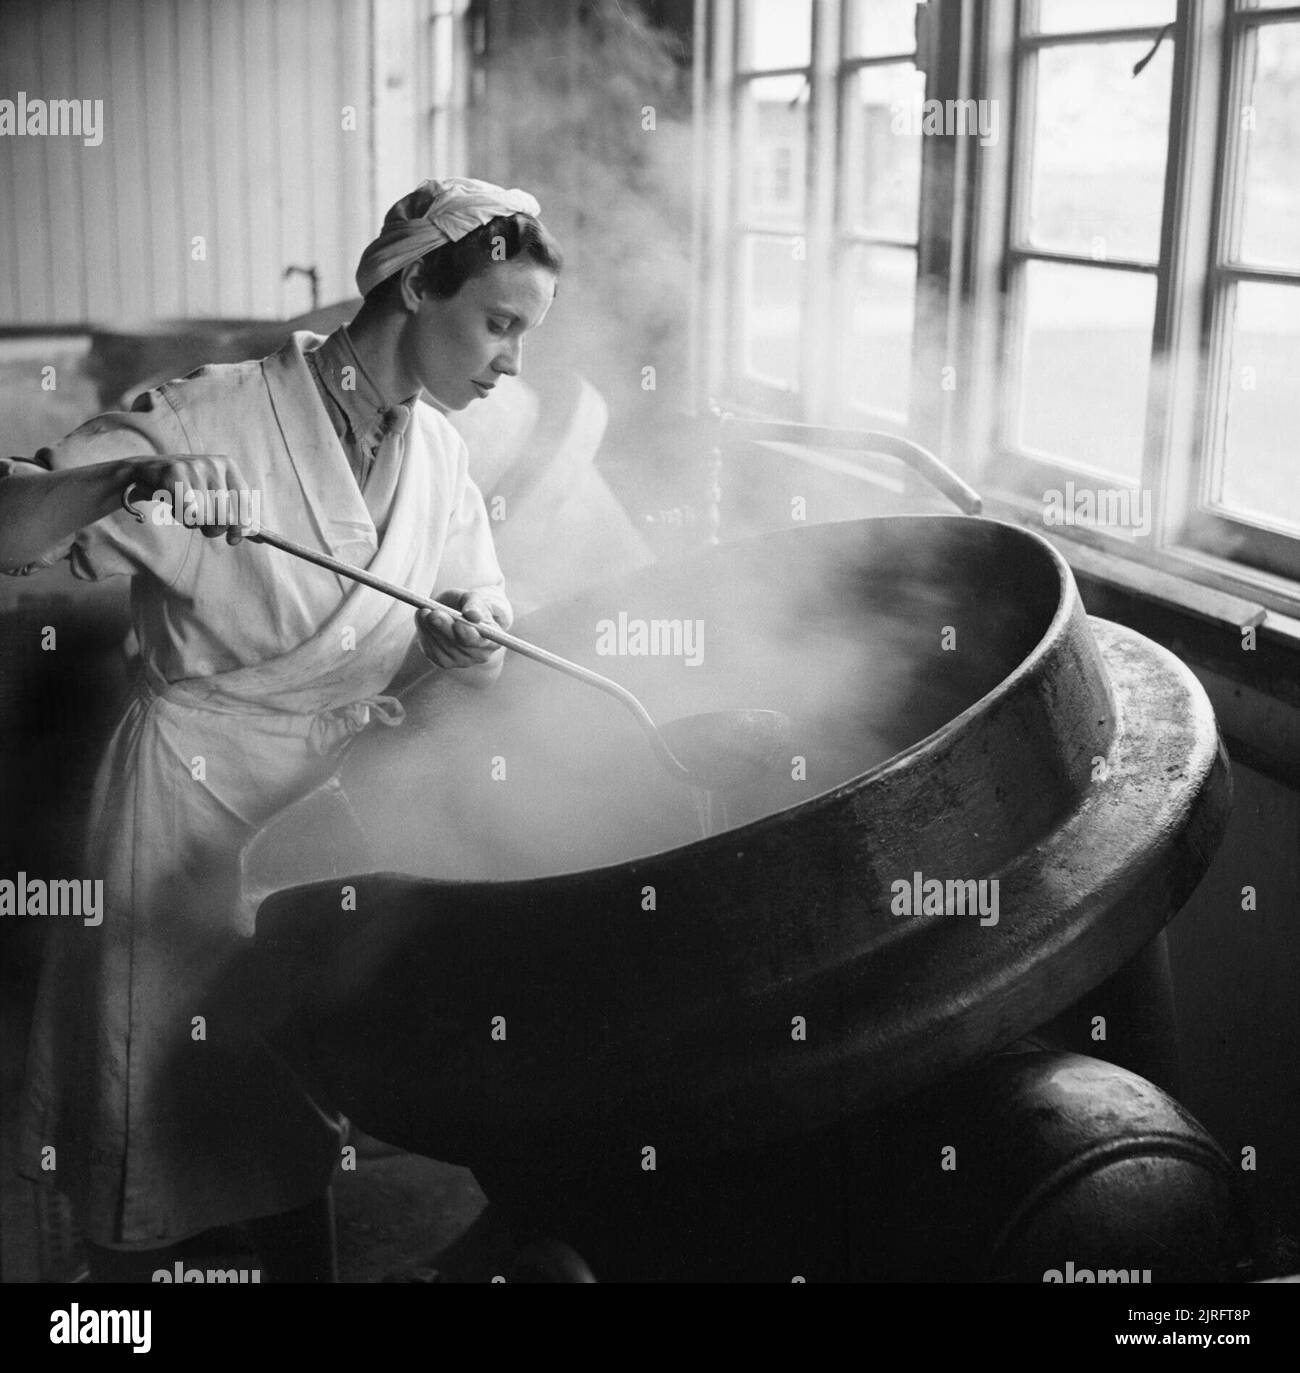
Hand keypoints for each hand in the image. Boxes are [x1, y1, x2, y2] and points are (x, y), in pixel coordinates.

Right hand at [127, 453, 257, 543]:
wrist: (144, 472)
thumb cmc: (185, 488)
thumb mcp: (212, 495)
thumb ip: (236, 514)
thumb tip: (261, 537)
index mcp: (228, 465)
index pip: (244, 502)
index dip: (242, 525)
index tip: (233, 540)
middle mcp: (213, 463)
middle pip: (226, 515)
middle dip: (213, 528)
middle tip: (201, 523)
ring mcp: (194, 467)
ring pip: (206, 517)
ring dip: (194, 522)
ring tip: (185, 508)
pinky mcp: (174, 474)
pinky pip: (188, 513)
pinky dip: (182, 517)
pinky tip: (175, 506)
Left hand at [416, 589, 510, 671]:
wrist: (455, 614)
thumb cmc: (467, 605)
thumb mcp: (472, 598)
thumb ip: (475, 605)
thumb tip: (473, 616)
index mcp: (493, 639)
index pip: (481, 642)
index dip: (468, 634)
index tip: (458, 624)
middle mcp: (480, 655)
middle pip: (460, 646)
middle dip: (444, 628)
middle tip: (433, 614)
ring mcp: (461, 661)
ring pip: (443, 646)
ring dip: (431, 628)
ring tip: (425, 611)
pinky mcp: (443, 662)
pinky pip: (432, 650)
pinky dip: (425, 634)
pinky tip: (423, 621)